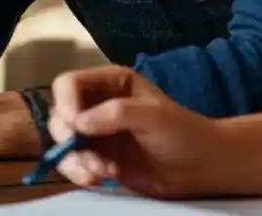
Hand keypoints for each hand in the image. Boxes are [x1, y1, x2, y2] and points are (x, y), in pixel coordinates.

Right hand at [49, 66, 222, 198]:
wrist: (202, 168)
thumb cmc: (184, 132)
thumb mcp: (153, 115)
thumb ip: (116, 113)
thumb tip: (78, 123)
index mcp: (108, 84)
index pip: (68, 84)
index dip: (65, 102)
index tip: (74, 125)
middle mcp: (95, 105)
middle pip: (59, 114)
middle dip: (67, 136)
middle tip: (84, 152)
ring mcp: (95, 133)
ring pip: (62, 142)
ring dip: (74, 159)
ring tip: (99, 171)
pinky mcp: (97, 158)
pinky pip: (73, 163)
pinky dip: (80, 172)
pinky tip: (99, 177)